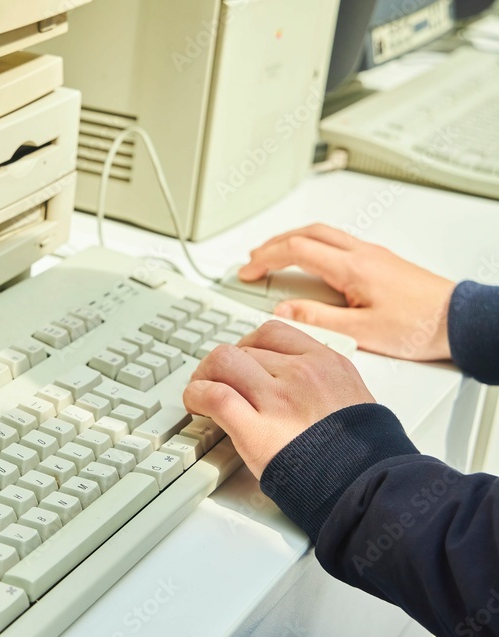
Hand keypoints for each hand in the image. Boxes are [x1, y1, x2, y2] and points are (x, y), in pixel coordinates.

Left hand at [183, 321, 375, 478]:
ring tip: (202, 392)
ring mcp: (278, 399)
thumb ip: (321, 383)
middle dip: (223, 364)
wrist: (367, 486)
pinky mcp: (256, 429)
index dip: (247, 345)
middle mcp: (301, 373)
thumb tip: (292, 381)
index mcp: (326, 364)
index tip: (241, 360)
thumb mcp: (352, 399)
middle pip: (243, 348)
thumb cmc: (362, 453)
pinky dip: (197, 395)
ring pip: (223, 362)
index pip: (272, 333)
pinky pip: (214, 395)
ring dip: (205, 375)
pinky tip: (197, 405)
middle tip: (215, 381)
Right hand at [239, 224, 455, 360]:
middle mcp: (362, 254)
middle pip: (307, 233)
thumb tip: (284, 311)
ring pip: (323, 233)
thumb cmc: (420, 326)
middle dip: (274, 243)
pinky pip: (338, 242)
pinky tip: (312, 262)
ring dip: (293, 240)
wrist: (460, 320)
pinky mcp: (381, 261)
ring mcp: (373, 254)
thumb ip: (317, 319)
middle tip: (254, 259)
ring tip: (275, 255)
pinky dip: (314, 245)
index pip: (296, 250)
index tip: (248, 271)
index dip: (266, 258)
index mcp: (352, 267)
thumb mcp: (361, 332)